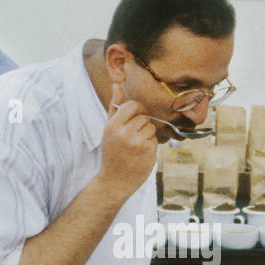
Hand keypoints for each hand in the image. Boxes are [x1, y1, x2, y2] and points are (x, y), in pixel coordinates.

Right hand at [97, 82, 157, 198]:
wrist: (114, 181)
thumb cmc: (111, 152)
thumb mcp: (108, 129)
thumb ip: (115, 106)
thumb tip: (117, 83)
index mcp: (113, 126)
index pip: (133, 105)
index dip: (136, 110)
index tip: (134, 118)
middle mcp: (125, 133)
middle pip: (144, 116)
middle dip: (141, 124)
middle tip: (132, 137)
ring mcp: (138, 143)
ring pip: (151, 127)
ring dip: (147, 134)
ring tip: (136, 145)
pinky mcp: (149, 151)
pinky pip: (155, 139)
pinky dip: (151, 144)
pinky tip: (141, 153)